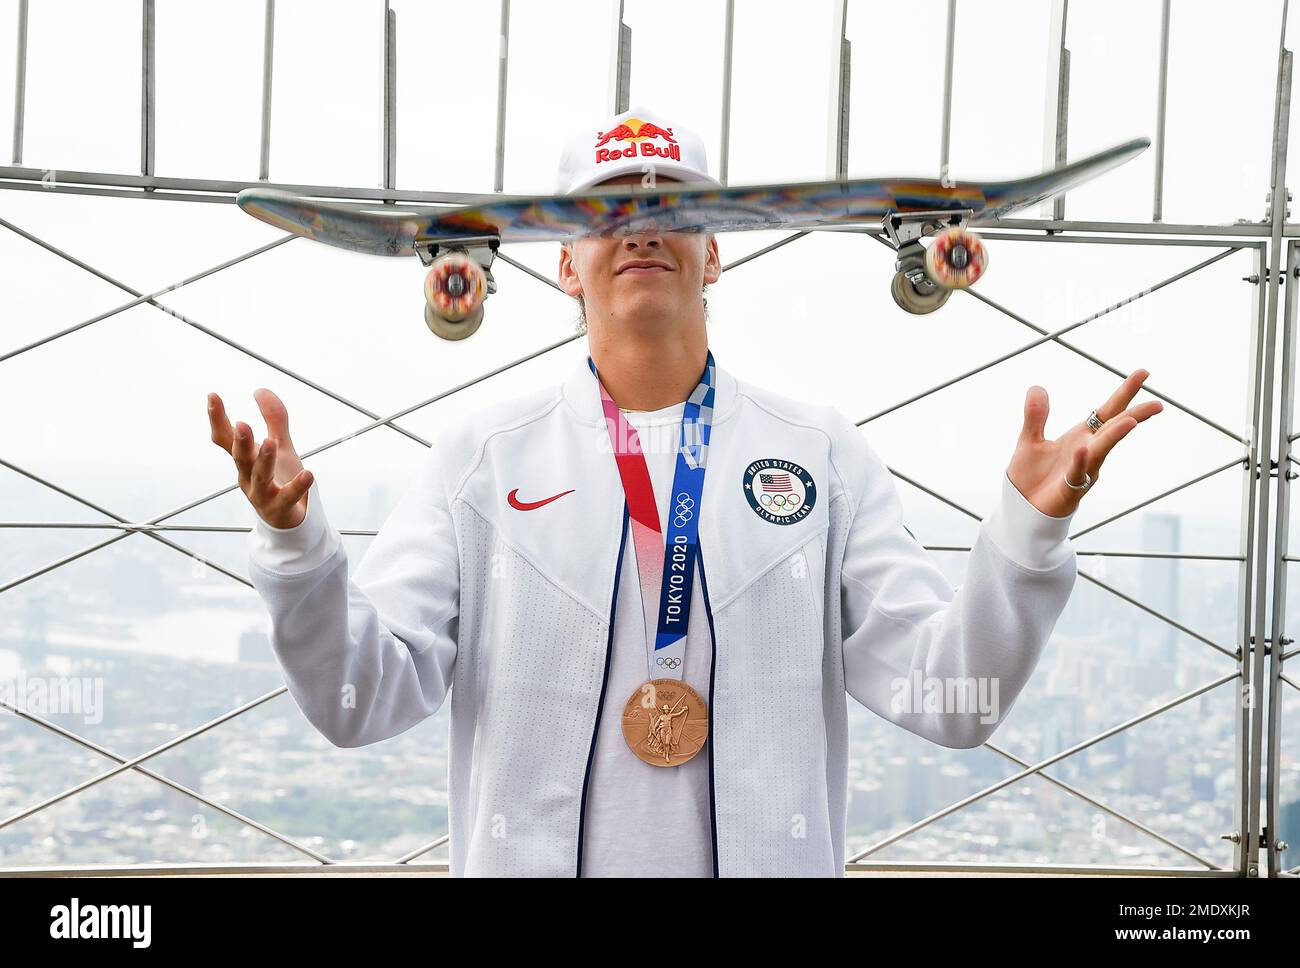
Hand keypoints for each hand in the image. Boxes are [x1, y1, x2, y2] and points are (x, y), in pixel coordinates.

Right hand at [208, 388, 313, 528]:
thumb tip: (260, 390)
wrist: (289, 519)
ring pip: (260, 477)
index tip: (212, 395)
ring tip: (271, 443)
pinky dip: (298, 486)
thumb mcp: (280, 446)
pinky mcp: (281, 508)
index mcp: (244, 460)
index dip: (218, 418)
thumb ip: (274, 420)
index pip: (225, 438)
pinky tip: (309, 474)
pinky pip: (289, 497)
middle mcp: (247, 477)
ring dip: (264, 460)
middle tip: (242, 423)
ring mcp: (262, 495)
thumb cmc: (280, 479)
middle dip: (241, 441)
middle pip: (240, 458)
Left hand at [1008, 369, 1163, 517]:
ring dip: (1115, 435)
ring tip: (1130, 420)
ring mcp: (1083, 471)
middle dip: (1135, 416)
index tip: (1143, 373)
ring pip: (1102, 450)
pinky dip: (1079, 461)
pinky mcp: (1070, 489)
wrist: (1020, 507)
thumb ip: (1035, 415)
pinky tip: (1082, 449)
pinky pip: (1076, 473)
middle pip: (1115, 429)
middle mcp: (1088, 452)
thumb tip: (1037, 387)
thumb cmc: (1030, 476)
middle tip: (1158, 404)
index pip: (1107, 411)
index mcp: (1082, 437)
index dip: (1124, 393)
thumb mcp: (1029, 440)